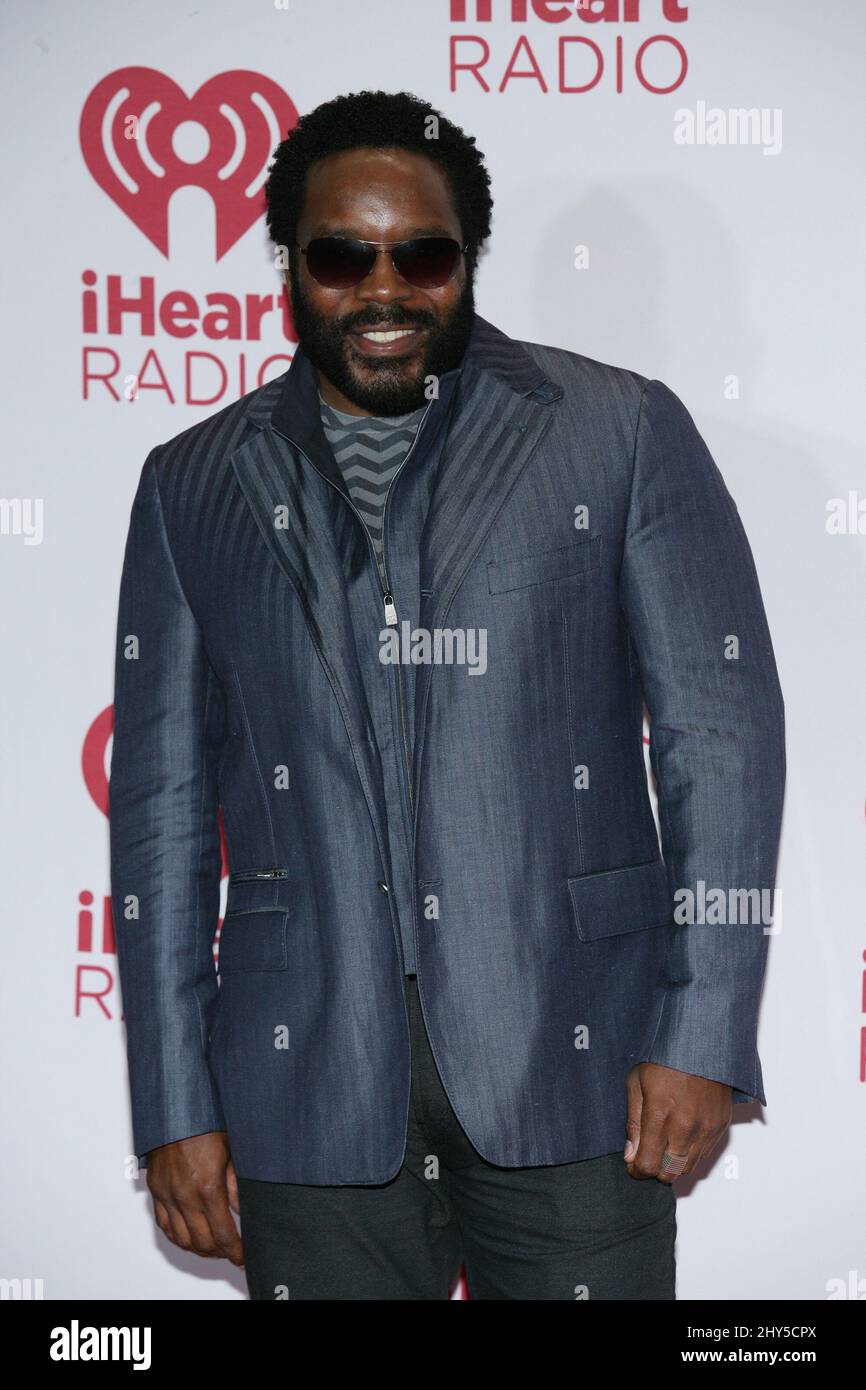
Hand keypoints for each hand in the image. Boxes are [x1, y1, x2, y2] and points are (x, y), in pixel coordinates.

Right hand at [147, 1131, 244, 1265]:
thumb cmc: (206, 1124)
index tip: (244, 1258)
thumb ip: (237, 1186)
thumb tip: (243, 1211)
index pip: (224, 1235)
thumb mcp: (232, 1153)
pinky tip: (190, 1238)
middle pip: (203, 1242)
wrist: (177, 1109)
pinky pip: (164, 1225)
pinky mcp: (156, 1190)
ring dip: (199, 1248)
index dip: (236, 1252)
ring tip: (214, 1248)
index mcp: (208, 1188)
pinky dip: (178, 1238)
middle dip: (220, 1253)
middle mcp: (185, 1196)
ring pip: (182, 1239)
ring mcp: (168, 1195)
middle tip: (233, 1252)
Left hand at [624, 1063, 731, 1181]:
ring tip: (665, 1146)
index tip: (632, 1164)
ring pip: (688, 1168)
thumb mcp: (637, 1083)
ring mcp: (706, 1128)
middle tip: (648, 1156)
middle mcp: (685, 1127)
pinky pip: (704, 1154)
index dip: (636, 1170)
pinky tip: (682, 1136)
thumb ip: (633, 1123)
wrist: (701, 1043)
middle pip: (669, 1173)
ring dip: (673, 1164)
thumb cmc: (665, 1058)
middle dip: (654, 1170)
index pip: (647, 1165)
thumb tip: (630, 1155)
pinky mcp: (720, 1126)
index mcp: (660, 1115)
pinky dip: (691, 1153)